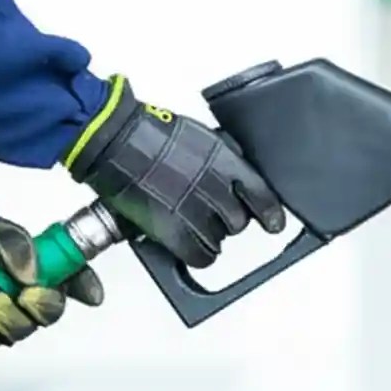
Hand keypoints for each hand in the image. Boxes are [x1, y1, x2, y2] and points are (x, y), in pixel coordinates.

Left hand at [0, 220, 104, 351]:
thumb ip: (14, 245)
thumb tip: (29, 272)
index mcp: (49, 268)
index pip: (80, 278)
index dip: (88, 287)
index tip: (89, 294)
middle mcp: (38, 294)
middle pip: (54, 311)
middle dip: (42, 307)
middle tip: (24, 296)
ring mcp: (17, 315)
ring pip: (26, 329)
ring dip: (9, 319)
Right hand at [63, 76, 285, 267]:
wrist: (117, 142)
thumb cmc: (152, 134)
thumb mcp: (202, 136)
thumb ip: (225, 157)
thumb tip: (238, 171)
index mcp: (225, 162)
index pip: (261, 195)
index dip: (269, 213)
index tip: (273, 223)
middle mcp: (215, 188)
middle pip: (238, 221)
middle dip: (228, 220)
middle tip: (210, 213)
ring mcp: (194, 211)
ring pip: (219, 239)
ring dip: (209, 236)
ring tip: (192, 224)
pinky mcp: (173, 231)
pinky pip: (199, 256)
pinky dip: (197, 254)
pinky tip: (188, 245)